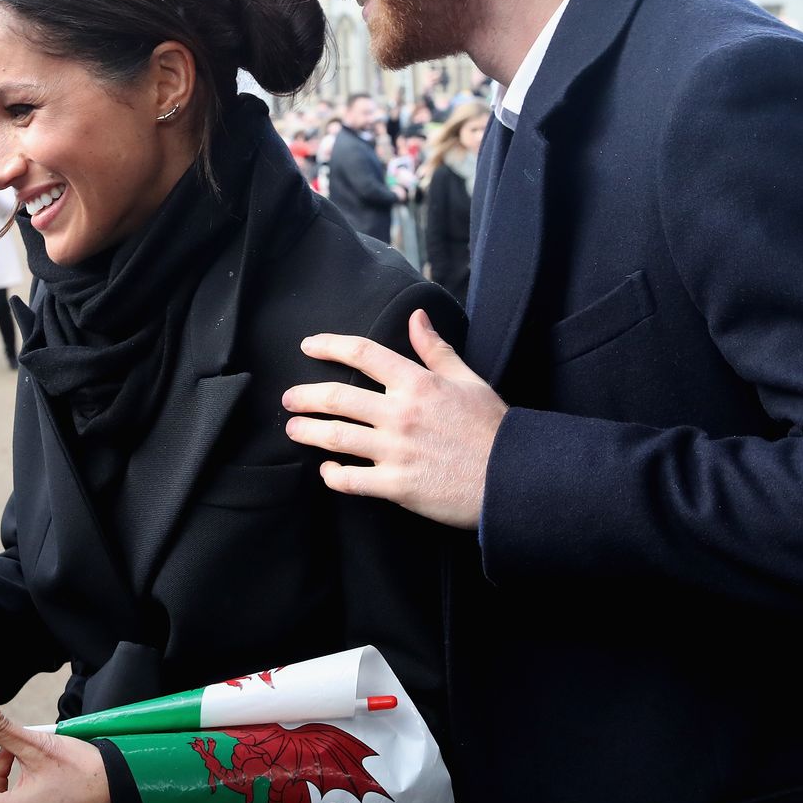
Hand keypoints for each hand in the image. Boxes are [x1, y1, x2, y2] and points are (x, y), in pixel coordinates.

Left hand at [282, 309, 506, 528]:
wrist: (512, 478)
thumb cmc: (492, 428)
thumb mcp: (468, 380)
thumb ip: (435, 350)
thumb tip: (417, 316)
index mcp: (418, 384)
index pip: (364, 353)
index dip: (330, 345)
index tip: (308, 345)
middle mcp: (400, 414)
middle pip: (337, 397)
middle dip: (304, 396)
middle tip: (289, 400)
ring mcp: (396, 451)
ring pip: (335, 437)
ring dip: (307, 432)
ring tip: (294, 430)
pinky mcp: (396, 486)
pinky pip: (350, 480)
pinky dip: (332, 475)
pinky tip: (326, 470)